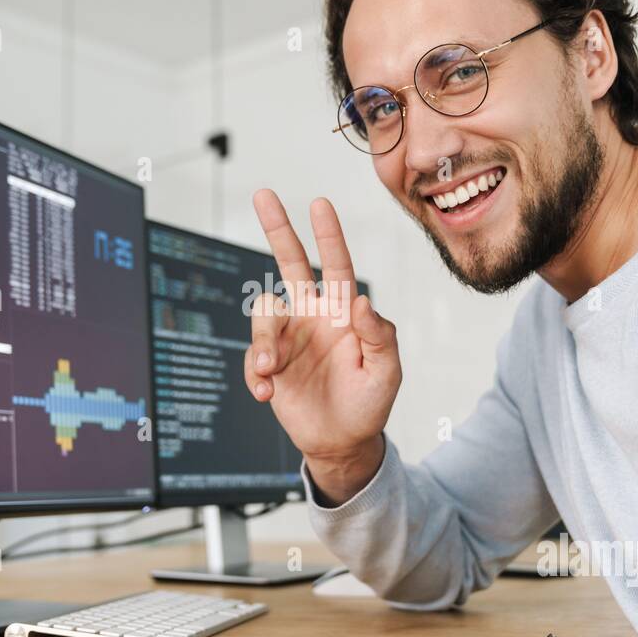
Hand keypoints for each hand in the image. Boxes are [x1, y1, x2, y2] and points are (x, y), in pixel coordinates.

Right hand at [244, 190, 401, 503]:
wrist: (342, 441)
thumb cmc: (370, 402)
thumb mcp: (386, 371)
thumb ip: (379, 336)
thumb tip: (363, 301)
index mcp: (342, 312)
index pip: (336, 265)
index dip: (328, 235)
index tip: (320, 203)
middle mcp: (312, 316)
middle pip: (290, 263)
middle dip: (278, 228)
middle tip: (264, 195)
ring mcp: (287, 338)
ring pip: (264, 315)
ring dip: (262, 340)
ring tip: (268, 369)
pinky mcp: (268, 363)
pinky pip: (251, 356)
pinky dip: (254, 372)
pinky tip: (266, 391)